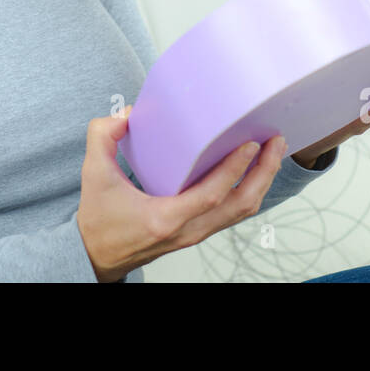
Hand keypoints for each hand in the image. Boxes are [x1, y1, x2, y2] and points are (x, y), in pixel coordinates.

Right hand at [77, 107, 286, 282]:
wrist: (96, 255)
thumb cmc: (98, 219)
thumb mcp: (93, 174)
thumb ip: (102, 137)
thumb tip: (125, 114)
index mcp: (165, 218)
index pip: (212, 195)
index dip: (235, 169)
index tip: (251, 144)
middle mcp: (187, 230)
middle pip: (240, 206)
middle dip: (264, 173)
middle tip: (275, 142)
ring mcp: (195, 234)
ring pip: (241, 213)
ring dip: (261, 182)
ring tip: (272, 153)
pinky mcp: (196, 232)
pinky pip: (231, 214)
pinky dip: (248, 192)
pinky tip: (252, 172)